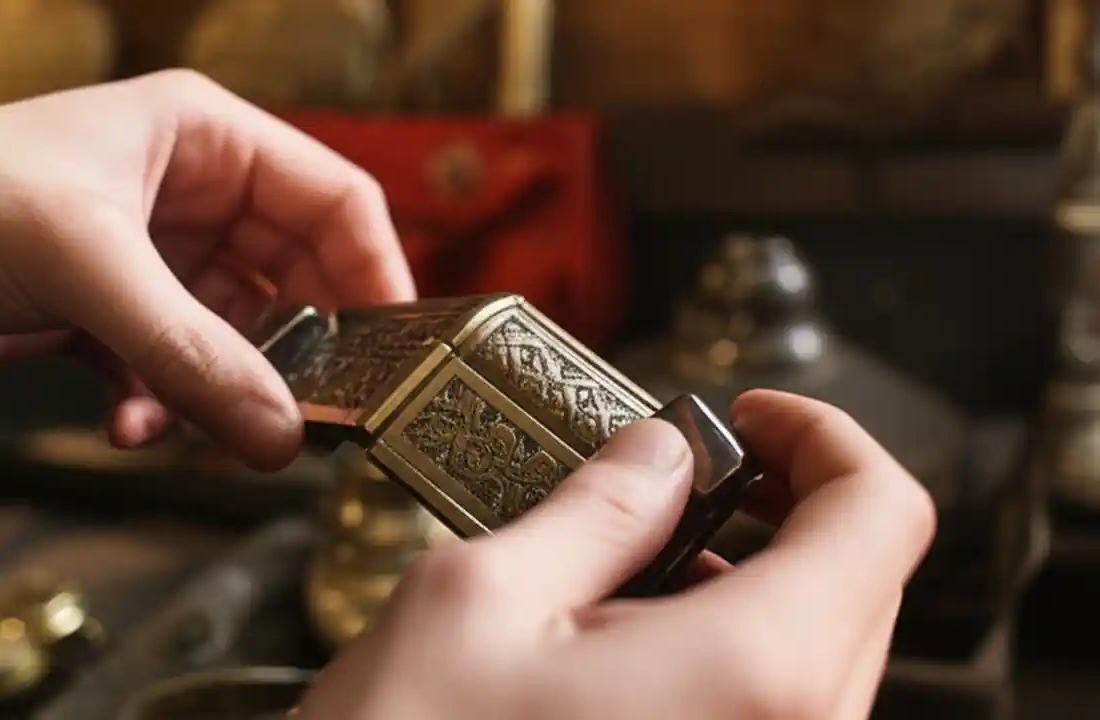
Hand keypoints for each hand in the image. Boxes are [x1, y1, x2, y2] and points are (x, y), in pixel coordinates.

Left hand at [0, 70, 413, 468]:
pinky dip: (169, 404)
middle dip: (296, 354)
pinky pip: (182, 369)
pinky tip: (131, 421)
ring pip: (241, 337)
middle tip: (300, 420)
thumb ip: (188, 350)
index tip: (393, 356)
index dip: (375, 275)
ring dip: (223, 390)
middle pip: (298, 279)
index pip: (334, 199)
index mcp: (206, 138)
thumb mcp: (80, 262)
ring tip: (189, 425)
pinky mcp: (119, 314)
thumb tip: (281, 435)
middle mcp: (196, 195)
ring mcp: (160, 259)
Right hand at [298, 390, 936, 719]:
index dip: (823, 437)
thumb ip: (596, 508)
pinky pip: (778, 708)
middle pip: (861, 579)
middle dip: (777, 505)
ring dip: (747, 581)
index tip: (745, 416)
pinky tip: (628, 648)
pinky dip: (727, 651)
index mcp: (754, 672)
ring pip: (821, 649)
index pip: (881, 514)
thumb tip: (661, 453)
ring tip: (630, 572)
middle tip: (677, 478)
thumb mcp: (480, 598)